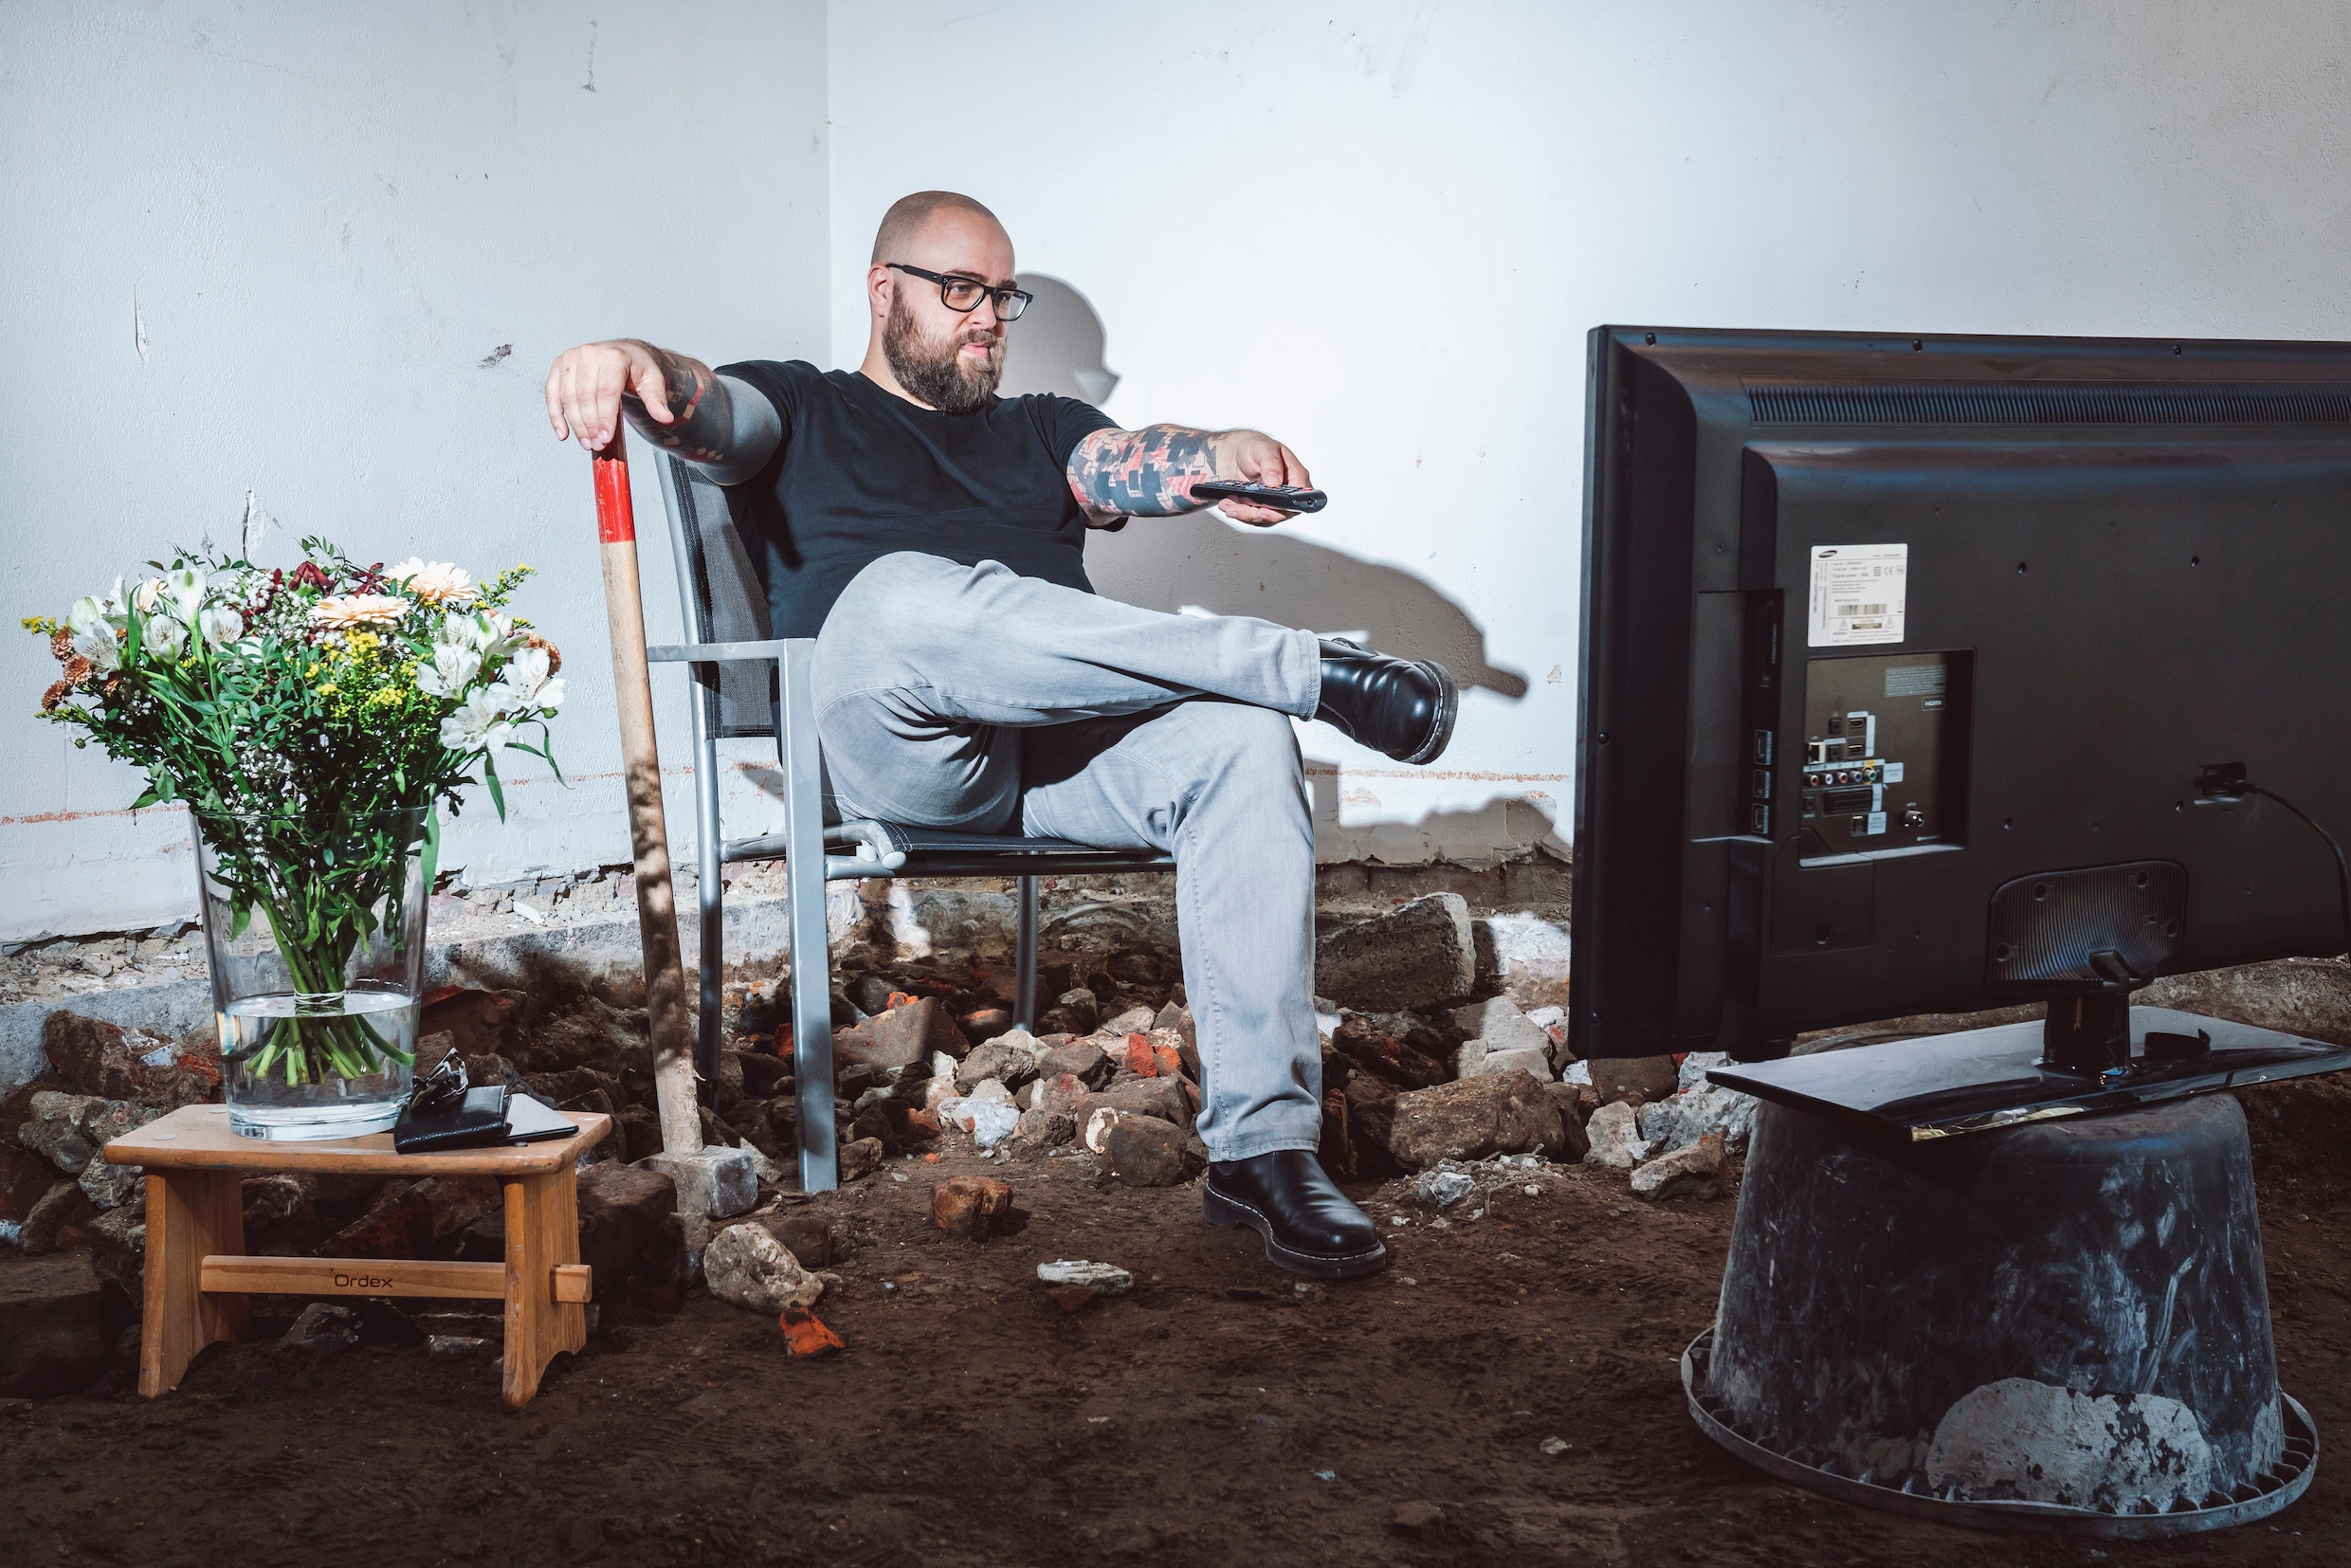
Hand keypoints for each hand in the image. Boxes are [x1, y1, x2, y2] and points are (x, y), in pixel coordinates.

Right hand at [544, 340, 679, 452]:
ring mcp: (571, 358)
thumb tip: (665, 417)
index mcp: (614, 356)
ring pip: (567, 397)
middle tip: (597, 444)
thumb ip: (657, 400)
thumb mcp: (652, 380)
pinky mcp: (559, 365)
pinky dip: (555, 415)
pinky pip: (552, 393)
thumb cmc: (636, 367)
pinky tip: (563, 433)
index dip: (604, 417)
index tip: (606, 438)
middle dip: (590, 425)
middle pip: (585, 396)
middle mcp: (589, 353)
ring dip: (575, 424)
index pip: (606, 391)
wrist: (622, 352)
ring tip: (586, 443)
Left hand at [1211, 430, 1311, 524]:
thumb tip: (1275, 480)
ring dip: (1245, 515)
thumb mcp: (1264, 448)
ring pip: (1264, 518)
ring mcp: (1276, 501)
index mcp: (1296, 476)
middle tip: (1240, 510)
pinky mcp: (1262, 506)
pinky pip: (1253, 516)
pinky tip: (1229, 505)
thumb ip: (1271, 463)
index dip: (1282, 508)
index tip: (1264, 510)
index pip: (1297, 499)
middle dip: (1257, 514)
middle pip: (1279, 513)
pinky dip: (1240, 513)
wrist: (1240, 453)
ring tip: (1230, 507)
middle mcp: (1289, 491)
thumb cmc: (1257, 447)